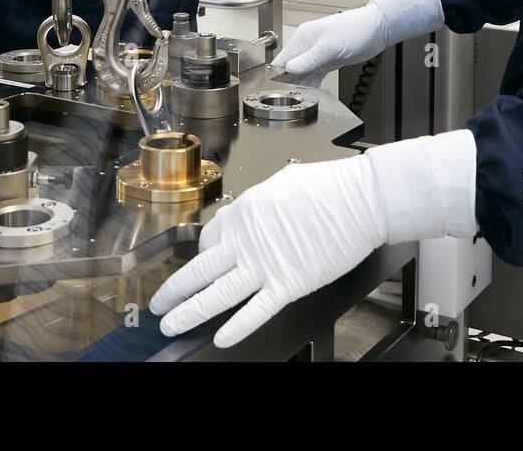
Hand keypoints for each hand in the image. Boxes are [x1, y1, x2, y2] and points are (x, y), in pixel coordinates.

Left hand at [149, 129, 478, 347]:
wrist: (364, 199)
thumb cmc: (330, 187)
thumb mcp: (280, 184)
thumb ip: (256, 204)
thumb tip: (245, 215)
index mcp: (244, 212)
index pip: (208, 239)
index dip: (198, 255)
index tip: (197, 265)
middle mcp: (247, 239)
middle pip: (199, 270)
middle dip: (174, 289)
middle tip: (158, 302)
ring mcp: (266, 264)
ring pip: (217, 294)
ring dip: (189, 311)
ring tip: (171, 324)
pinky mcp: (289, 284)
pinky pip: (255, 311)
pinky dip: (236, 327)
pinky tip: (220, 337)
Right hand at [271, 5, 388, 85]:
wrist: (376, 30)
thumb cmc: (355, 30)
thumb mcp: (330, 46)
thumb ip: (309, 59)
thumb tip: (289, 68)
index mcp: (303, 37)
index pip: (283, 58)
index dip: (279, 74)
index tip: (278, 89)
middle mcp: (307, 45)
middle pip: (291, 67)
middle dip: (290, 82)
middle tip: (291, 96)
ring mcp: (317, 54)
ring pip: (302, 73)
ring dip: (301, 84)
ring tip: (300, 97)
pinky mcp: (326, 61)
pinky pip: (313, 75)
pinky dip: (312, 84)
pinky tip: (311, 93)